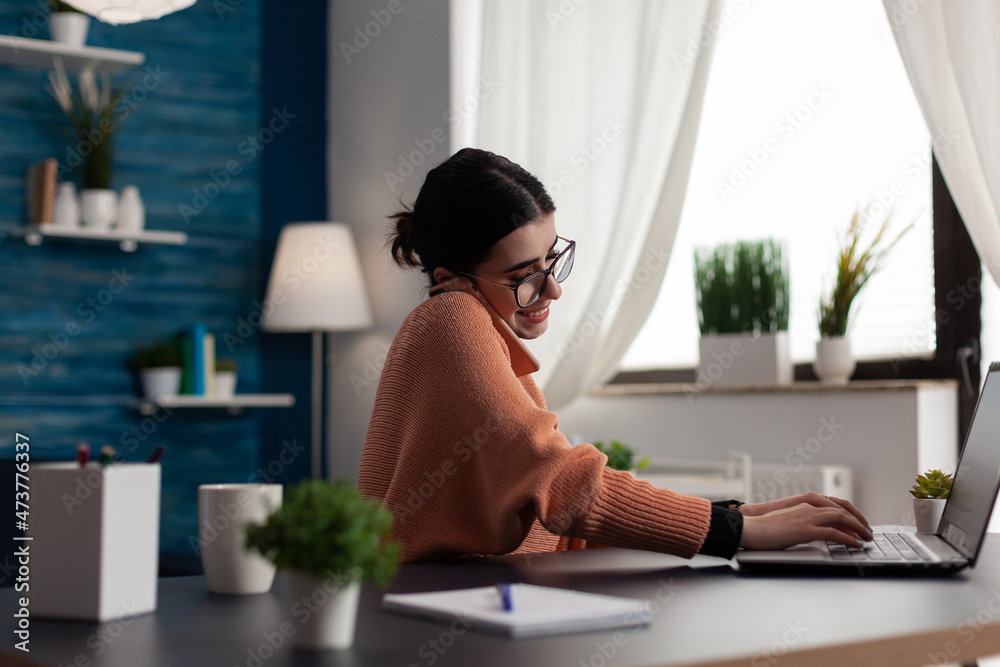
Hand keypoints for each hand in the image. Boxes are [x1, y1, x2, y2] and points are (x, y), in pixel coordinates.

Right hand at [739, 494, 873, 549]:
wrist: (749, 528)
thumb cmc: (764, 529)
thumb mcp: (787, 522)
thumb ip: (802, 522)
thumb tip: (815, 532)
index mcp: (803, 504)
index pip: (834, 504)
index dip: (850, 513)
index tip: (859, 523)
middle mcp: (808, 508)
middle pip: (842, 510)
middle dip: (858, 521)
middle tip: (868, 531)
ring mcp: (807, 518)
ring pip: (841, 519)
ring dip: (858, 529)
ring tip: (867, 539)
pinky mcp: (805, 530)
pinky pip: (834, 533)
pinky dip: (848, 539)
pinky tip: (856, 545)